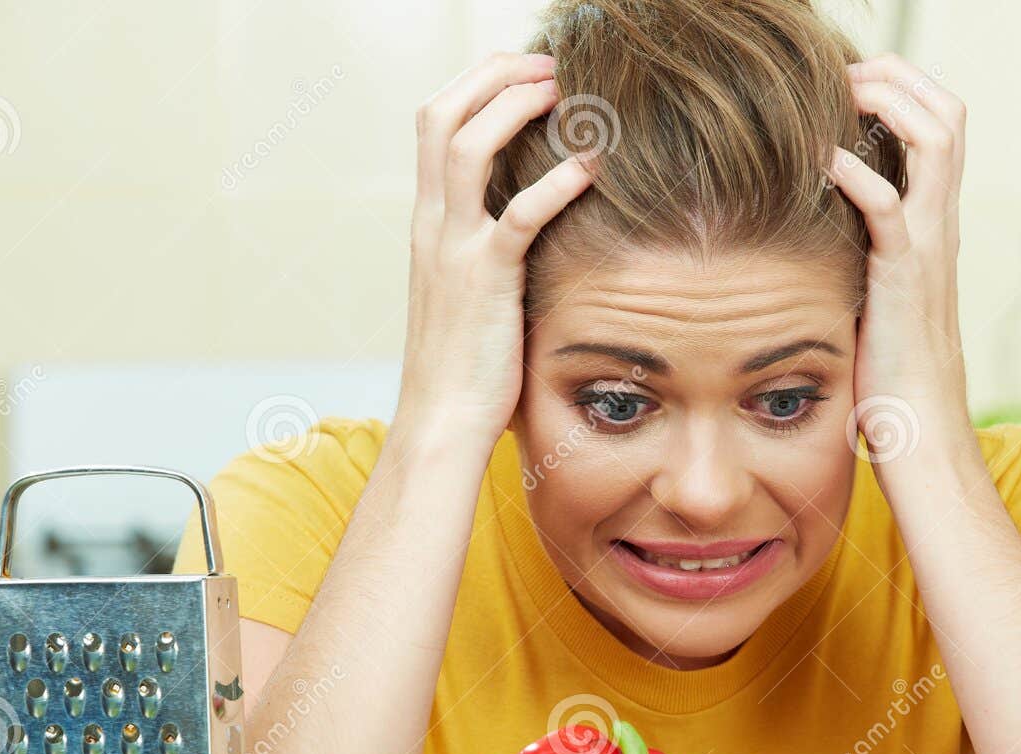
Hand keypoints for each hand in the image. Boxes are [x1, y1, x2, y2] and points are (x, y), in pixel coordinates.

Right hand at [400, 53, 593, 434]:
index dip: (478, 85)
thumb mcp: (472, 294)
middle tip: (549, 64)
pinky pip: (517, 216)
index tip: (528, 72)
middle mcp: (432, 226)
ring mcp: (453, 251)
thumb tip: (535, 227)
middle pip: (441, 114)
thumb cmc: (467, 367)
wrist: (442, 423)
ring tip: (565, 92)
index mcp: (429, 224)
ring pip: (466, 147)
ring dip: (516, 108)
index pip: (436, 124)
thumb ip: (492, 251)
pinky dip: (554, 184)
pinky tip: (592, 168)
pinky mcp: (485, 282)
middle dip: (493, 75)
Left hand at [828, 56, 973, 471]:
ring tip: (836, 97)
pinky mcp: (904, 276)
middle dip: (897, 75)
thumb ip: (852, 259)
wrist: (919, 435)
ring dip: (886, 101)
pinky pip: (888, 204)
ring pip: (936, 137)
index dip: (902, 88)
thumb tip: (800, 238)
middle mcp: (938, 225)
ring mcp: (927, 246)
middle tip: (840, 74)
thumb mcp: (870, 299)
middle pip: (948, 113)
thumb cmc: (887, 378)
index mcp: (931, 227)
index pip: (940, 127)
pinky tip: (818, 160)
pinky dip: (854, 171)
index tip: (845, 85)